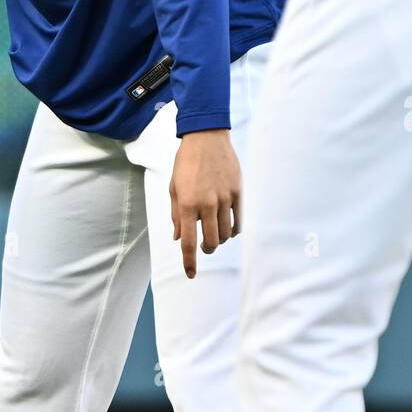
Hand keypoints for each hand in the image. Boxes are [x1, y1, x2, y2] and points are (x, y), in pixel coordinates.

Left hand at [169, 129, 241, 278]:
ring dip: (220, 240)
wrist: (206, 137)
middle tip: (204, 247)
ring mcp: (224, 198)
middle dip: (207, 250)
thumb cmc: (186, 162)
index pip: (188, 242)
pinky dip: (233, 230)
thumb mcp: (173, 188)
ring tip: (215, 234)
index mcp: (187, 204)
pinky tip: (228, 228)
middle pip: (212, 242)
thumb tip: (178, 238)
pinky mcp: (237, 192)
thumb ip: (176, 215)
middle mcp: (207, 204)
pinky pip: (238, 221)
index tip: (191, 274)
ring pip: (226, 234)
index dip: (189, 262)